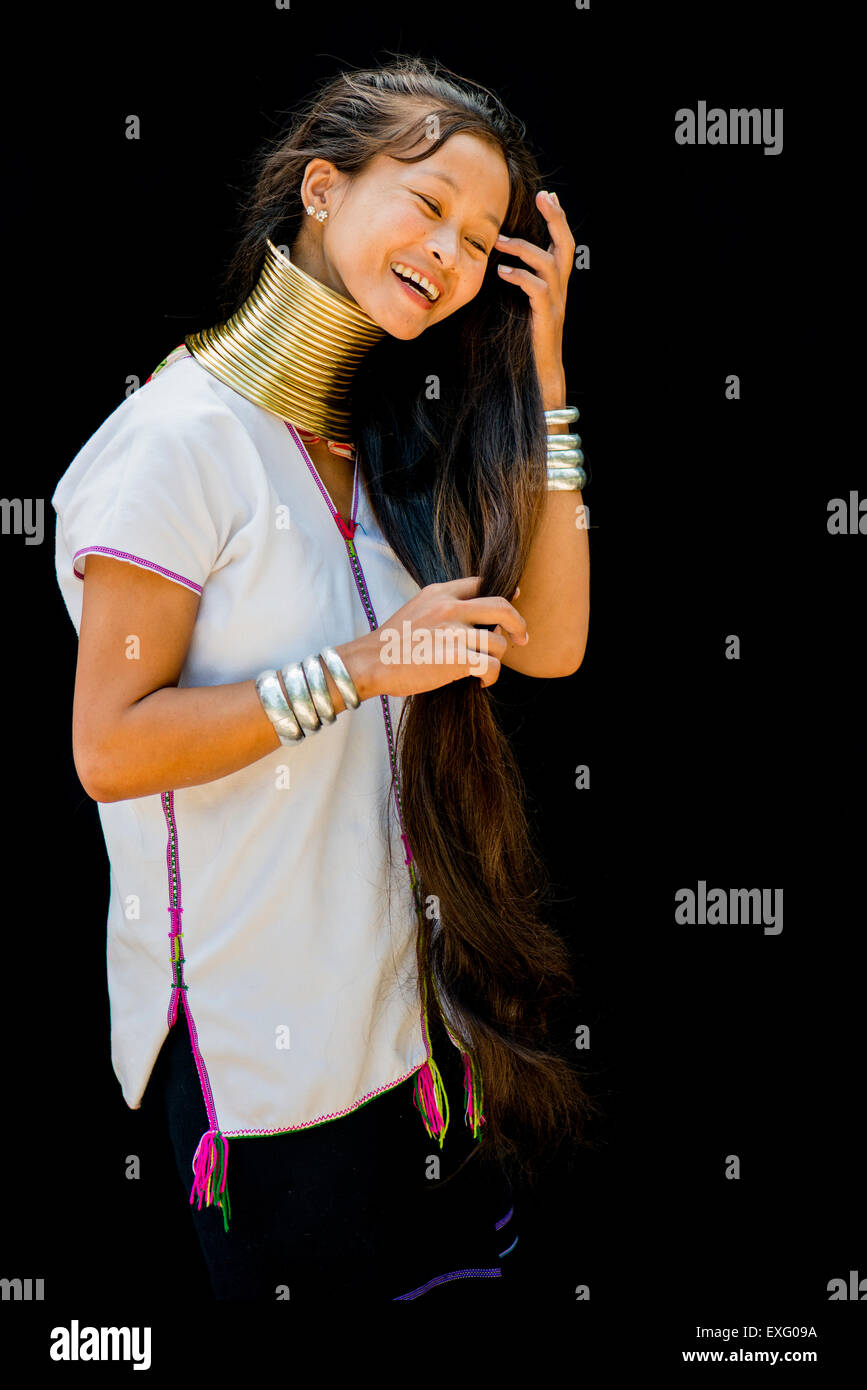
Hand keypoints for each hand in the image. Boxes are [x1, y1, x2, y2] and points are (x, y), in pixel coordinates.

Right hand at [353, 578, 528, 699]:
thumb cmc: (392, 643)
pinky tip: (481, 682)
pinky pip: (491, 666)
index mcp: (440, 593)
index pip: (482, 583)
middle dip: (518, 623)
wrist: (370, 663)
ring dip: (497, 658)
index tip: (515, 603)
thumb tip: (473, 617)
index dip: (504, 593)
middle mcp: (450, 608)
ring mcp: (453, 632)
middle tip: (522, 637)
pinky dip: (491, 677)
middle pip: (502, 606)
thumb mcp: (416, 609)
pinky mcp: (456, 658)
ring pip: (497, 642)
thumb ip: (443, 606)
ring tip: (485, 669)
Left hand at [495, 189, 574, 398]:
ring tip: (499, 241)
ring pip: (549, 265)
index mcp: (555, 285)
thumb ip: (514, 286)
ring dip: (524, 249)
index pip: (561, 245)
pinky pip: (537, 290)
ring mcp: (555, 304)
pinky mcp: (546, 318)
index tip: (547, 196)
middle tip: (545, 197)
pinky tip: (503, 272)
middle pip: (566, 246)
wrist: (540, 377)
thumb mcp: (520, 308)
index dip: (557, 220)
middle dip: (557, 220)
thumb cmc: (525, 343)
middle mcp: (560, 290)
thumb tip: (491, 265)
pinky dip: (520, 277)